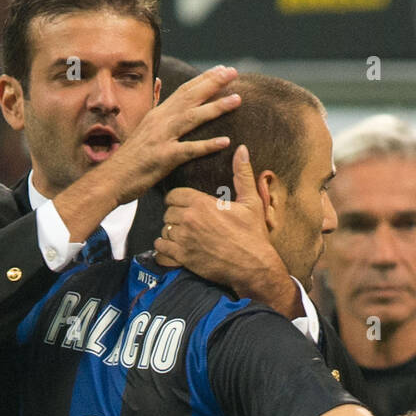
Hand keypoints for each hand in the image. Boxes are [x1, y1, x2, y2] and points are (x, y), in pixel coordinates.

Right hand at [106, 65, 241, 203]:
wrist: (112, 179)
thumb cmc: (130, 158)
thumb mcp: (143, 127)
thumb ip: (156, 107)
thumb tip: (159, 82)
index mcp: (158, 114)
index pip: (184, 90)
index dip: (204, 78)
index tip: (222, 70)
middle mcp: (160, 121)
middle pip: (190, 97)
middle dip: (213, 83)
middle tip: (233, 73)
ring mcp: (162, 138)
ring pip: (192, 118)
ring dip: (215, 107)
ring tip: (237, 99)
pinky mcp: (164, 158)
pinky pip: (189, 150)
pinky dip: (207, 145)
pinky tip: (225, 141)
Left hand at [154, 145, 299, 316]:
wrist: (254, 266)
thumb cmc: (253, 234)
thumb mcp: (251, 202)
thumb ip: (242, 174)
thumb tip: (242, 149)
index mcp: (201, 203)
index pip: (174, 195)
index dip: (178, 200)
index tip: (184, 206)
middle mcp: (189, 219)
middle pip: (167, 212)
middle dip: (175, 216)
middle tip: (186, 222)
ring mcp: (184, 239)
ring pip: (164, 230)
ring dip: (171, 233)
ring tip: (183, 236)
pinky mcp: (183, 257)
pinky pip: (161, 248)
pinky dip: (165, 248)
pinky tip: (175, 248)